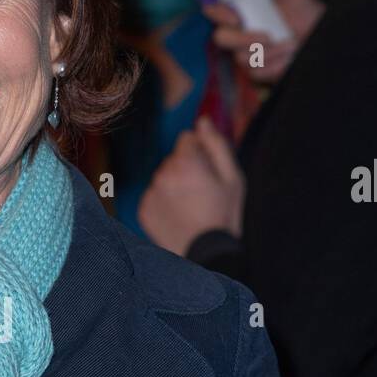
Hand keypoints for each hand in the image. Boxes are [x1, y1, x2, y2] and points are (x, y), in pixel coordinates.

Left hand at [137, 117, 245, 255]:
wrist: (206, 255)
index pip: (187, 138)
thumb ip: (216, 145)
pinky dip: (164, 202)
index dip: (201, 152)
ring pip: (163, 177)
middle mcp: (163, 174)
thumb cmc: (224, 215)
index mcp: (186, 162)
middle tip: (202, 193)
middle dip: (187, 169)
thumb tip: (203, 121)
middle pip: (174, 159)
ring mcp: (151, 193)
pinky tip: (178, 216)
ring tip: (191, 207)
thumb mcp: (233, 178)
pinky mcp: (143, 210)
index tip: (208, 171)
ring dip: (174, 185)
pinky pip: (154, 196)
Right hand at [202, 0, 324, 84]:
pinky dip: (275, 65)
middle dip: (243, 40)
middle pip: (221, 38)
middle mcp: (238, 30)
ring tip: (291, 43)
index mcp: (241, 9)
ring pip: (241, 58)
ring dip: (270, 52)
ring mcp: (245, 51)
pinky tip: (289, 56)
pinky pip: (256, 72)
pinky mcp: (256, 69)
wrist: (318, 35)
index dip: (217, 13)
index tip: (234, 16)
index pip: (214, 10)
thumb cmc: (303, 11)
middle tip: (267, 36)